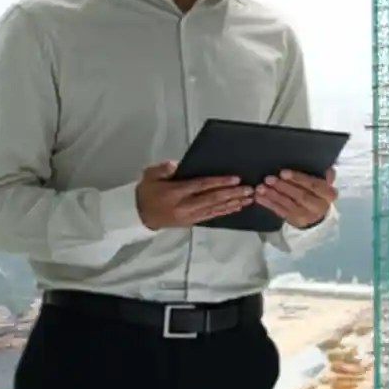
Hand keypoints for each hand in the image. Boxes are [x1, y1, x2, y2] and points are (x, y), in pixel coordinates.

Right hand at [135, 160, 252, 229]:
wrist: (138, 215)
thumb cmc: (147, 192)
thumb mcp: (149, 175)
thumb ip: (163, 169)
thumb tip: (177, 165)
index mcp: (175, 193)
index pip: (201, 186)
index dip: (219, 182)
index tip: (235, 178)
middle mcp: (185, 206)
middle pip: (213, 199)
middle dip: (233, 194)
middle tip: (250, 189)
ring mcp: (190, 216)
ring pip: (216, 209)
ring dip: (234, 203)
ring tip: (249, 198)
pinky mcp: (192, 222)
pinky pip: (212, 216)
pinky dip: (226, 211)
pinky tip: (237, 207)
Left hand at [255, 168, 337, 228]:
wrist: (317, 215)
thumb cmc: (318, 193)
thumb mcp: (323, 183)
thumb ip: (325, 176)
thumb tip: (328, 169)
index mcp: (328, 194)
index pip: (314, 185)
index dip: (299, 179)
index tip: (283, 172)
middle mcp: (319, 206)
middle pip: (300, 196)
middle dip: (283, 186)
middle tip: (268, 179)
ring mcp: (306, 215)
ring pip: (288, 204)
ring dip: (273, 195)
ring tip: (260, 187)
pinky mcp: (294, 221)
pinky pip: (280, 211)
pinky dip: (268, 203)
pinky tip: (259, 197)